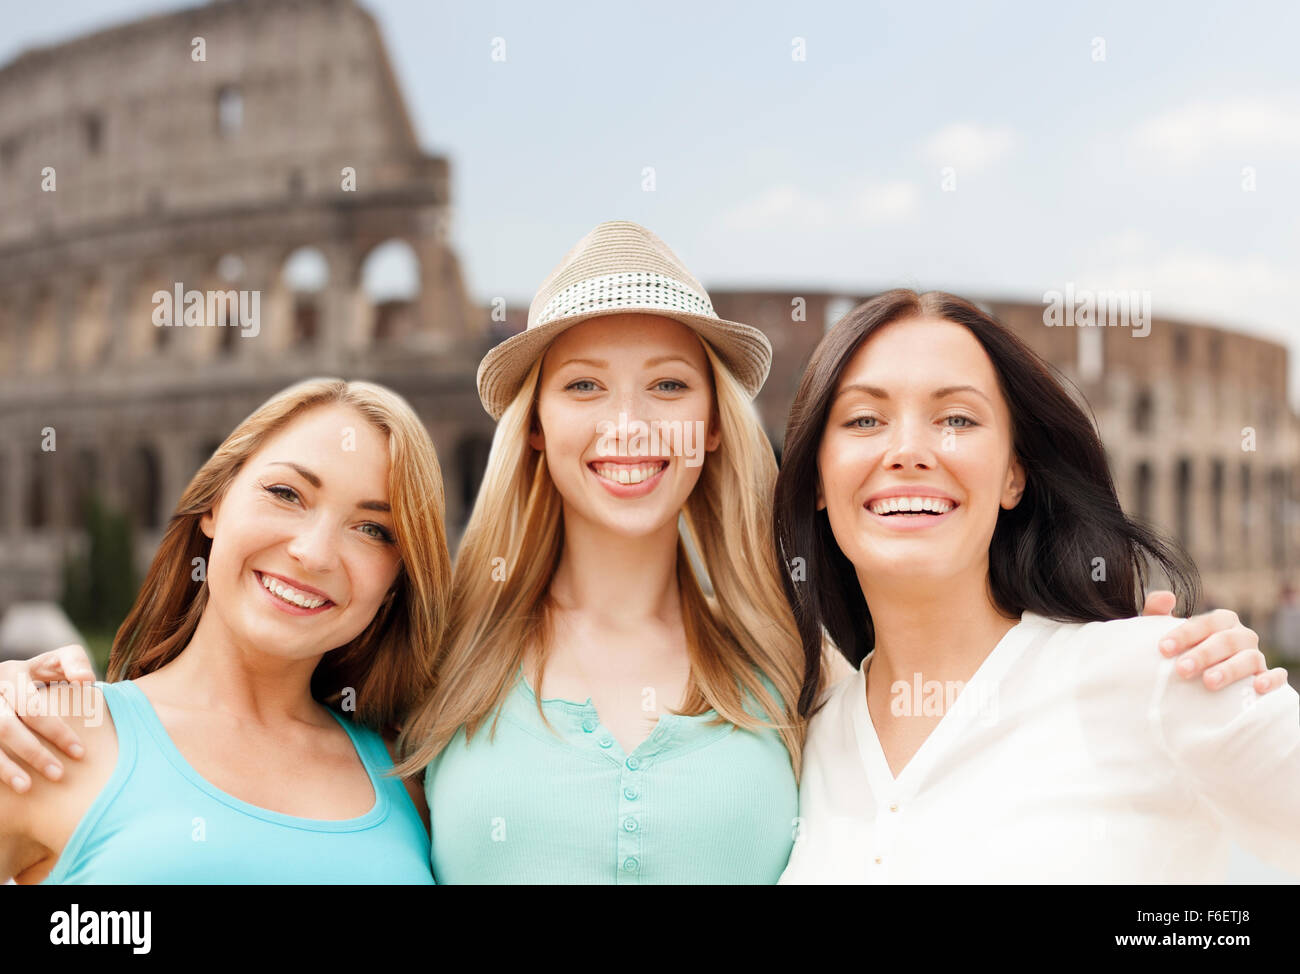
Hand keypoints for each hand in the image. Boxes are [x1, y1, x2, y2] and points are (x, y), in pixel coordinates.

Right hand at [0, 645, 96, 792]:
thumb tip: (86, 680)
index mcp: (14, 674)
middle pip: (8, 726)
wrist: (4, 681)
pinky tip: (9, 784)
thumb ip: (73, 663)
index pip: (35, 707)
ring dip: (7, 766)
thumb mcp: (54, 662)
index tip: (80, 753)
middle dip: (34, 752)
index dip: (56, 731)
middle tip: (58, 774)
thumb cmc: (39, 673)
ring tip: (27, 786)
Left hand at [1142, 591, 1287, 693]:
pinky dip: (1270, 679)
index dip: (1185, 634)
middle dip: (1203, 654)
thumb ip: (1157, 613)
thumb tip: (1166, 597)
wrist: (1196, 681)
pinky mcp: (1267, 677)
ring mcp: (1256, 656)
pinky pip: (1276, 676)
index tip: (1163, 648)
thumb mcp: (1165, 635)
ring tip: (1208, 682)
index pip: (1206, 622)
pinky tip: (1257, 687)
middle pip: (1226, 640)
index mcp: (1221, 622)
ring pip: (1250, 658)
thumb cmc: (1180, 653)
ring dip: (1230, 669)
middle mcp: (1241, 636)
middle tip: (1181, 670)